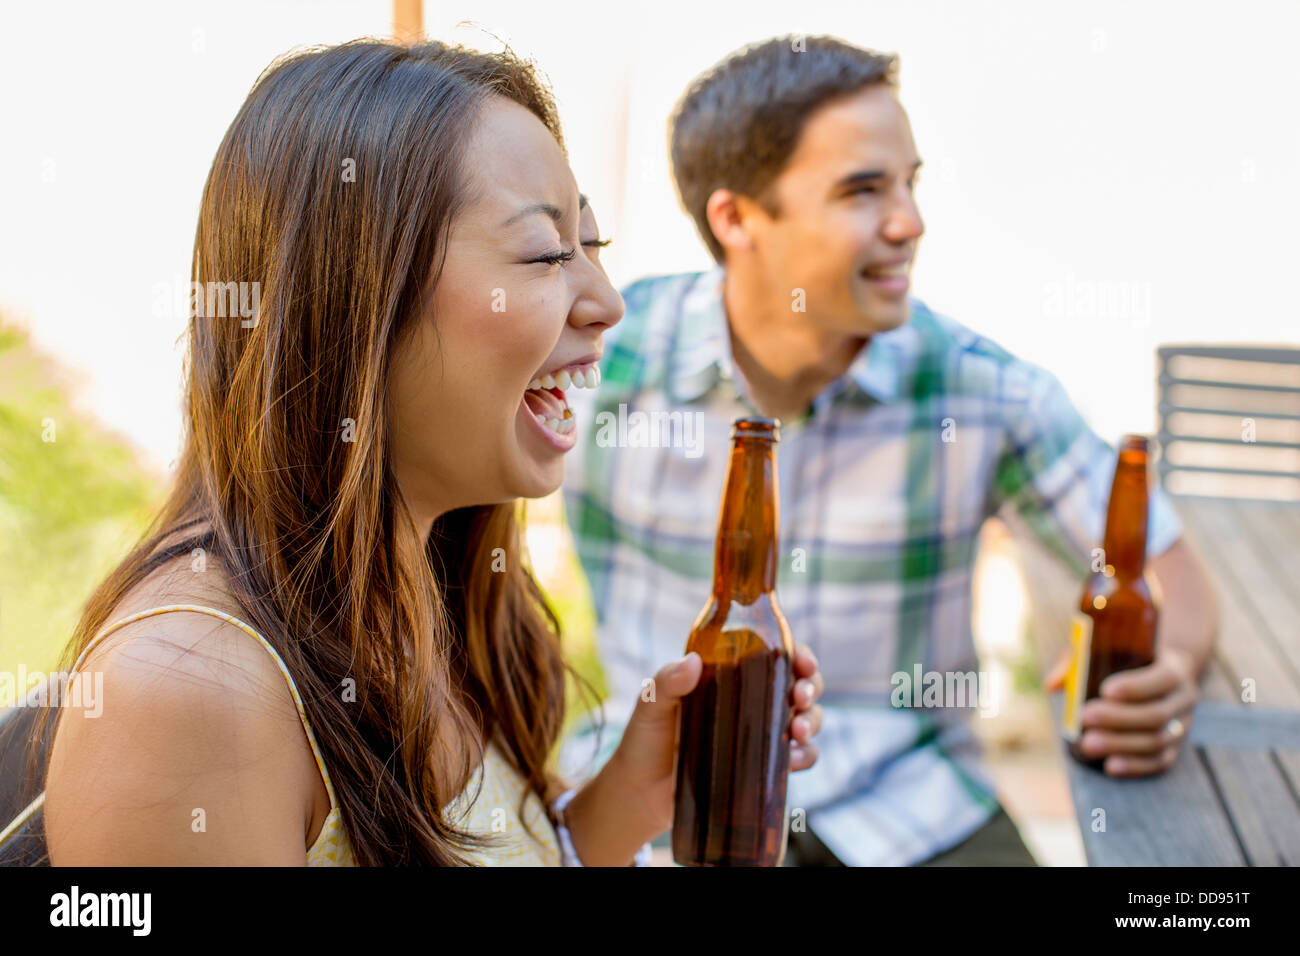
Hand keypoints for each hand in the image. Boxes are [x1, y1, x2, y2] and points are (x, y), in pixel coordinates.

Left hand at [611, 643, 823, 833]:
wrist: (640, 794)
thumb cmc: (644, 741)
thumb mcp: (650, 706)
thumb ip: (665, 682)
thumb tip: (692, 663)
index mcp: (729, 677)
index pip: (772, 656)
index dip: (796, 654)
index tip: (803, 662)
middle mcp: (751, 702)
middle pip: (798, 685)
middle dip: (811, 687)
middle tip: (800, 698)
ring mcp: (759, 735)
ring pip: (805, 720)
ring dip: (812, 721)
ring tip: (796, 732)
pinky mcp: (761, 767)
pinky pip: (797, 758)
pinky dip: (804, 756)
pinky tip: (794, 759)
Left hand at [1046, 646, 1198, 776]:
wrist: (1164, 672)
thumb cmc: (1128, 658)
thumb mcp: (1109, 650)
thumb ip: (1080, 661)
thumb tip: (1051, 686)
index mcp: (1174, 669)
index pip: (1162, 678)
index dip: (1136, 687)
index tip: (1105, 691)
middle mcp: (1183, 700)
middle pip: (1156, 714)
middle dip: (1119, 719)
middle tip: (1085, 717)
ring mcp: (1182, 727)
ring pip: (1157, 741)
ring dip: (1121, 744)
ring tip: (1087, 744)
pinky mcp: (1175, 748)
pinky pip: (1160, 762)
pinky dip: (1135, 766)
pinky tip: (1110, 766)